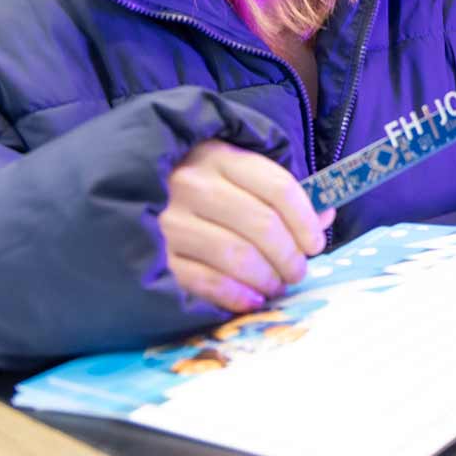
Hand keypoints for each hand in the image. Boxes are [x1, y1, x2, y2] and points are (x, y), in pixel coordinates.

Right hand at [160, 141, 334, 312]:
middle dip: (289, 255)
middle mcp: (191, 184)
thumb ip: (281, 193)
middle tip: (298, 272)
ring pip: (236, 255)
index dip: (305, 220)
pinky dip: (236, 295)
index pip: (278, 188)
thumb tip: (325, 216)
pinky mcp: (155, 255)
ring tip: (276, 285)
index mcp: (219, 156)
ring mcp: (169, 221)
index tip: (315, 244)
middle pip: (261, 224)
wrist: (131, 194)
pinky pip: (205, 281)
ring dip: (266, 277)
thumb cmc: (200, 185)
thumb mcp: (238, 173)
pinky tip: (251, 299)